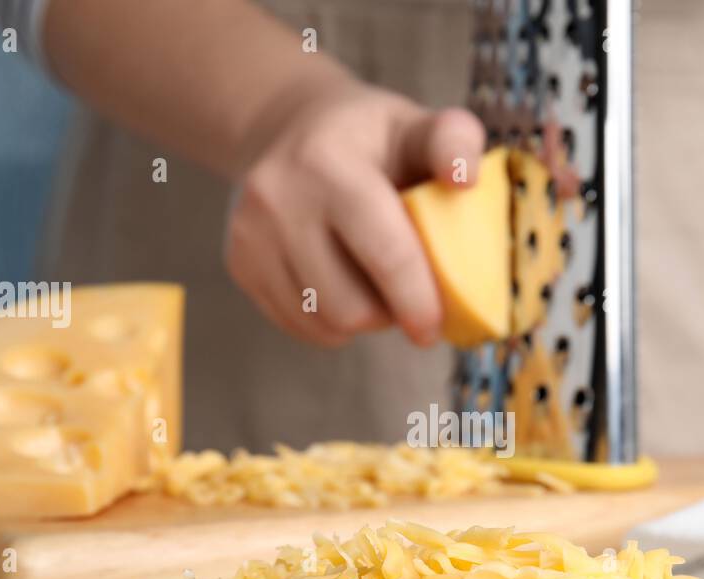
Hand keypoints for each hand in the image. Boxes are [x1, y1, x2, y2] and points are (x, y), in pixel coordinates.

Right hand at [224, 81, 485, 347]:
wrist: (288, 128)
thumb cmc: (371, 139)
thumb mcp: (416, 126)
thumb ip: (454, 143)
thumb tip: (466, 177)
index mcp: (328, 163)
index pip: (383, 252)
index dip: (417, 301)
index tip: (436, 328)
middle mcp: (277, 198)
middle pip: (350, 306)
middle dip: (391, 314)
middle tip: (411, 297)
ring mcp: (249, 234)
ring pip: (325, 323)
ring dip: (363, 320)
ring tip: (377, 287)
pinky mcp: (238, 263)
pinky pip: (299, 325)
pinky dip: (332, 322)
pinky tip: (344, 287)